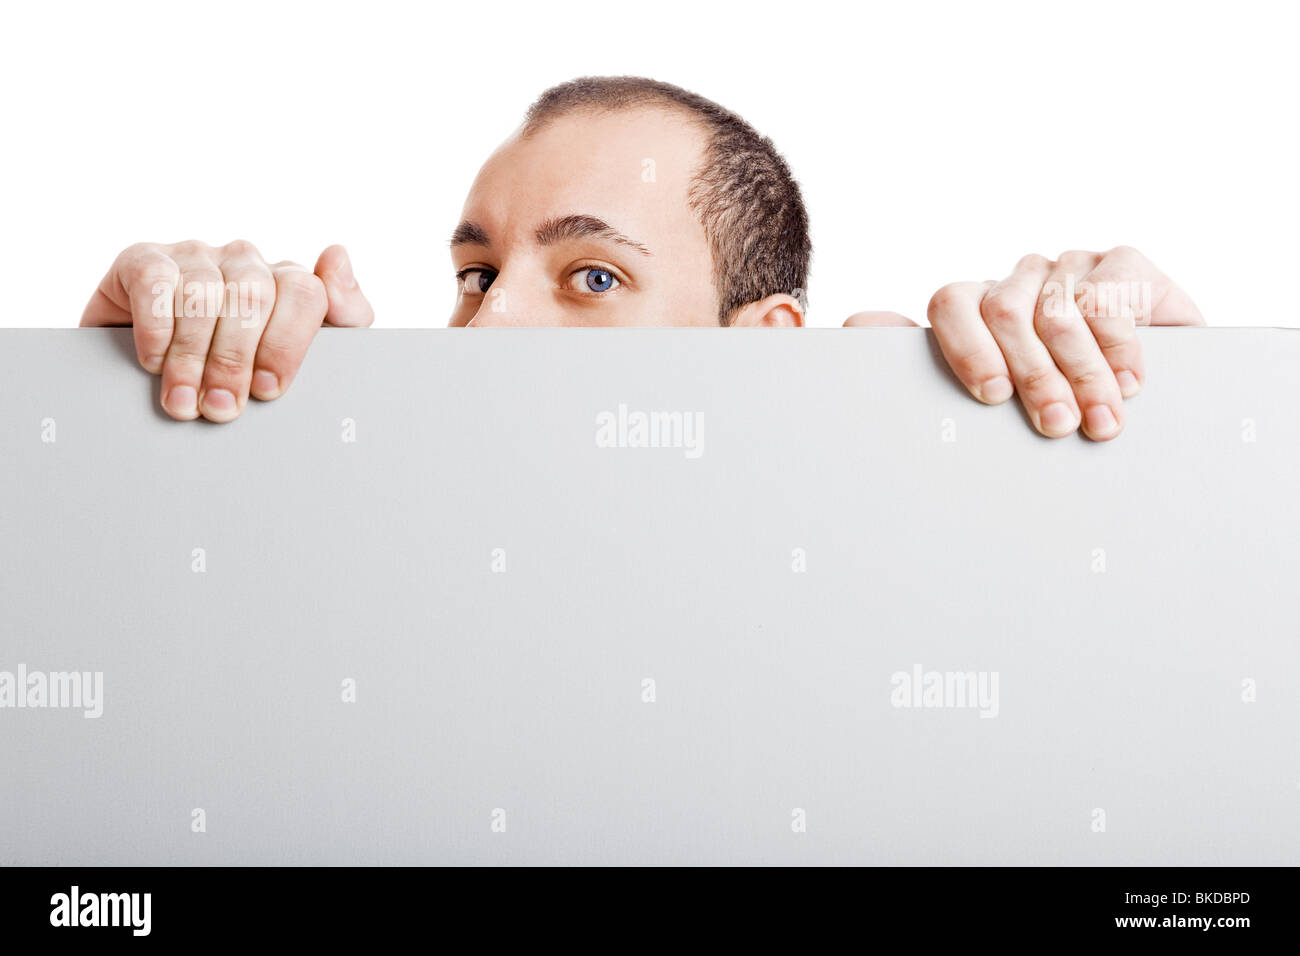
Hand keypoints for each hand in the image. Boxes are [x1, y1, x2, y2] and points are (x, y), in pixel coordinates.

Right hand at [81, 240, 373, 421]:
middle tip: (221, 407)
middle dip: (235, 361)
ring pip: (203, 296)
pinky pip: (155, 283)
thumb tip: (337, 256)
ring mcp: (194, 256)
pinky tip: (154, 362)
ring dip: (191, 357)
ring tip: (184, 402)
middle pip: (252, 298)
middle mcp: (243, 261)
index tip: (268, 391)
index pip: (305, 294)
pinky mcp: (143, 258)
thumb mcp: (301, 353)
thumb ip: (343, 312)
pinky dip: (156, 328)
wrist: (150, 370)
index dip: (287, 345)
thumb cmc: (239, 368)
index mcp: (285, 281)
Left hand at [845, 247, 1203, 439]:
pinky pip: (1110, 297)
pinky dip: (1119, 347)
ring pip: (1059, 312)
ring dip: (1083, 374)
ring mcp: (1068, 267)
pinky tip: (1130, 384)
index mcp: (977, 305)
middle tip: (1056, 427)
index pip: (951, 304)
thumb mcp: (989, 394)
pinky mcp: (1123, 264)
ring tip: (1101, 423)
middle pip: (1006, 312)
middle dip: (1035, 377)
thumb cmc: (1053, 401)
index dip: (967, 348)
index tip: (993, 396)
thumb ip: (919, 364)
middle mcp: (1018, 279)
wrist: (1146, 397)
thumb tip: (856, 323)